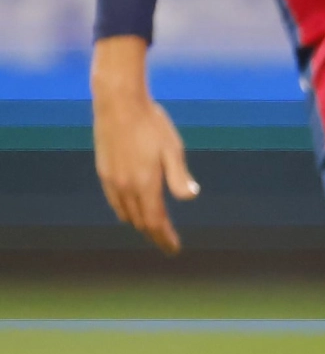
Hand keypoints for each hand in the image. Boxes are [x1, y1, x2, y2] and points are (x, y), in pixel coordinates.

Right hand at [90, 40, 197, 254]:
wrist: (118, 104)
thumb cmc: (152, 124)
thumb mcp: (173, 149)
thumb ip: (180, 177)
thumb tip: (191, 196)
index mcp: (146, 184)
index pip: (156, 222)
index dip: (165, 238)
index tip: (174, 249)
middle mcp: (126, 187)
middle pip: (141, 222)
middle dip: (155, 235)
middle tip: (167, 243)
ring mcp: (112, 180)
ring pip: (126, 213)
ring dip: (141, 224)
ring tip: (153, 230)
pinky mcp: (104, 171)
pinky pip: (115, 201)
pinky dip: (126, 211)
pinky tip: (132, 210)